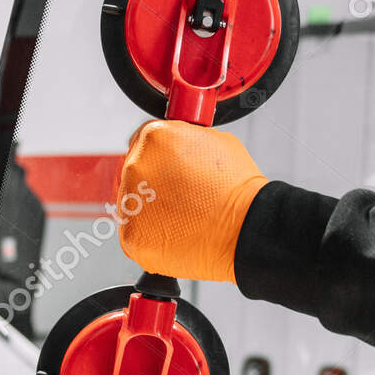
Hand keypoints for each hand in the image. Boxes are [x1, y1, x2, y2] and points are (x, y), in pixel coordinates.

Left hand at [115, 119, 267, 282]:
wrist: (243, 228)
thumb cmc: (236, 189)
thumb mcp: (216, 141)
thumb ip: (185, 139)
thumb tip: (178, 146)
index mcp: (154, 138)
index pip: (142, 141)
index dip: (159, 156)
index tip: (167, 167)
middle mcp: (136, 167)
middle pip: (135, 173)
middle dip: (154, 184)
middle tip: (181, 196)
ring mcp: (130, 203)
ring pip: (132, 205)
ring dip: (151, 210)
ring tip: (182, 216)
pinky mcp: (131, 236)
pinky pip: (134, 234)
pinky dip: (151, 236)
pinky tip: (175, 233)